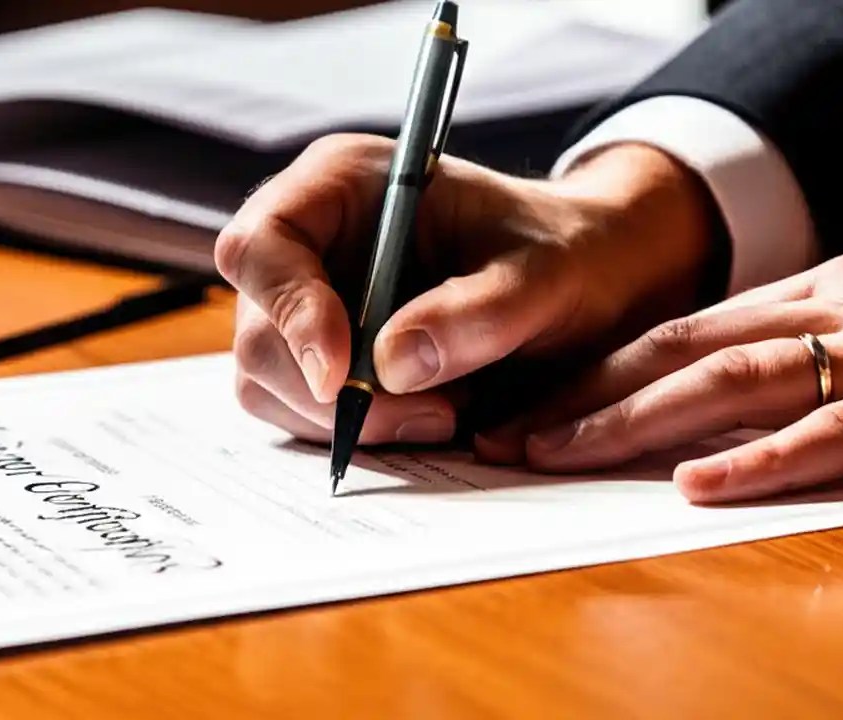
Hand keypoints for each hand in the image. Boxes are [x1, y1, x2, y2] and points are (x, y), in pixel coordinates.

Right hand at [214, 134, 712, 444]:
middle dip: (332, 389)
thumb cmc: (564, 255)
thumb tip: (391, 365)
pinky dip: (353, 432)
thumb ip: (477, 311)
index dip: (289, 311)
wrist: (584, 284)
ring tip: (447, 410)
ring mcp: (304, 303)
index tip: (343, 375)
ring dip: (347, 419)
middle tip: (434, 413)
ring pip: (267, 381)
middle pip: (258, 327)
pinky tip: (424, 416)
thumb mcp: (543, 275)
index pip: (262, 243)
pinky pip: (296, 412)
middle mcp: (308, 240)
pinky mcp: (316, 358)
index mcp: (342, 182)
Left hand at [512, 252, 842, 502]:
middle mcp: (836, 309)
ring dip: (635, 421)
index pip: (676, 330)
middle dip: (586, 395)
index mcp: (814, 292)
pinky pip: (839, 433)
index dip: (593, 369)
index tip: (525, 406)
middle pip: (681, 349)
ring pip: (736, 381)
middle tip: (509, 437)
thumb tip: (698, 391)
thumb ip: (796, 347)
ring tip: (561, 454)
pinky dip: (764, 460)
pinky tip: (698, 486)